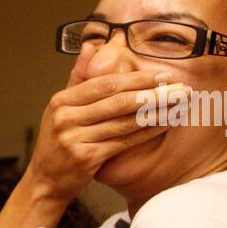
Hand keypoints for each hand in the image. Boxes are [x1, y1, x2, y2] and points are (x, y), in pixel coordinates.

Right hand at [27, 71, 182, 203]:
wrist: (45, 181)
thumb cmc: (58, 143)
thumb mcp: (60, 109)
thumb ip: (77, 78)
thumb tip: (90, 47)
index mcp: (61, 101)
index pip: (105, 84)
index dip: (136, 79)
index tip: (162, 76)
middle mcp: (66, 118)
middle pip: (118, 101)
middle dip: (153, 93)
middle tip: (181, 88)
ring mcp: (74, 139)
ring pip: (124, 122)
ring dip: (156, 112)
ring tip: (179, 104)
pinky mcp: (86, 158)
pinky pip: (124, 142)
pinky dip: (147, 132)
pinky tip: (164, 124)